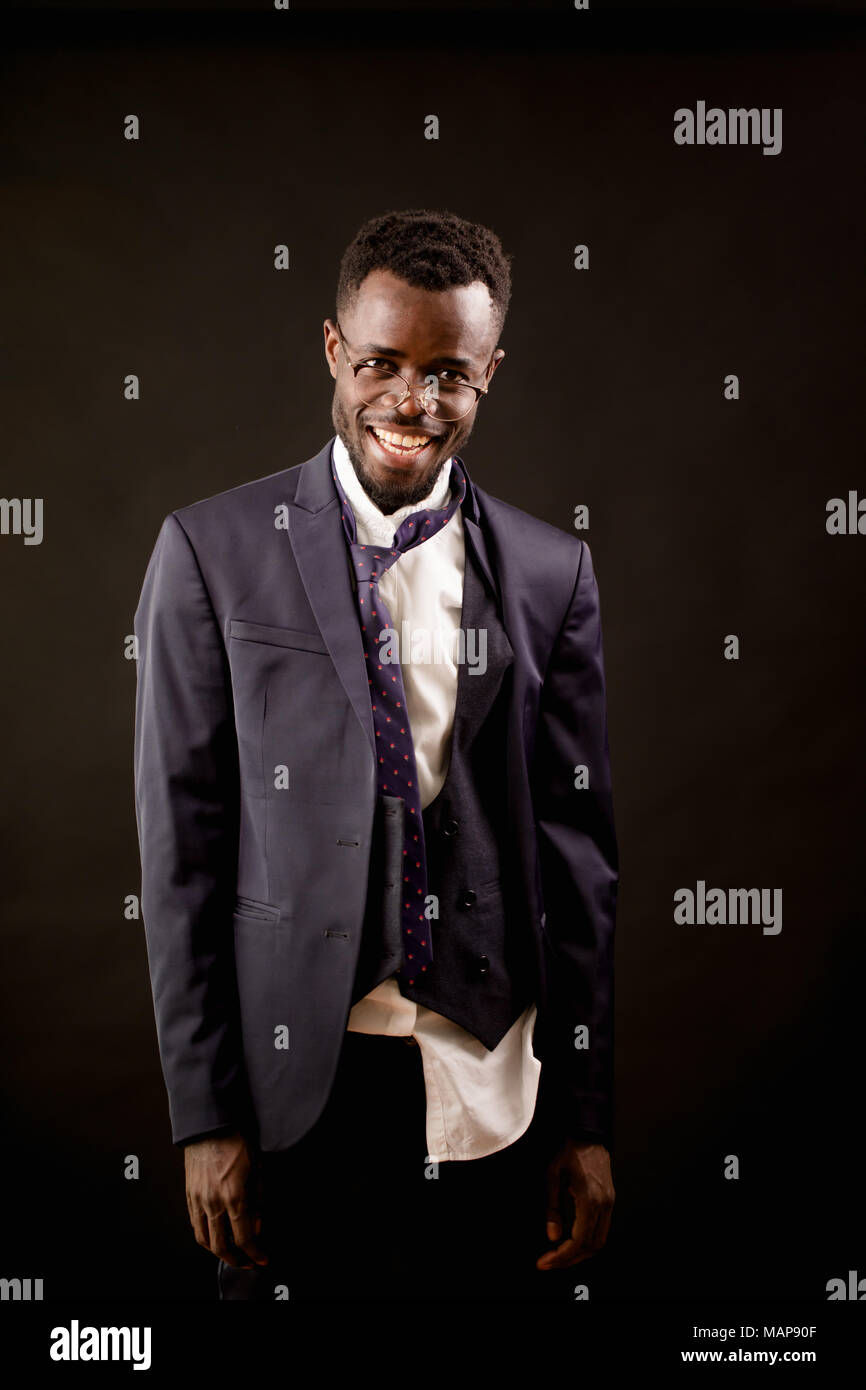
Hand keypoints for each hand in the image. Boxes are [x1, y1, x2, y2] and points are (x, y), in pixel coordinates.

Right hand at [184, 1131, 267, 1268]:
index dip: (254, 1253)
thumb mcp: (257, 1169)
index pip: (244, 1238)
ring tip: (230, 1252)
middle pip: (221, 1246)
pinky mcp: (189, 1194)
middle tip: (247, 1261)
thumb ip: (258, 1201)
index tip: (261, 1258)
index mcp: (234, 1196)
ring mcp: (198, 1199)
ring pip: (203, 1239)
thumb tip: (256, 1225)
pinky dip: (204, 1235)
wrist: (210, 1124)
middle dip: (235, 1259)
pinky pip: (194, 1223)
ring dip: (217, 1251)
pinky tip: (215, 1233)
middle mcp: (213, 1202)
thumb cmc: (236, 1140)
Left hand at [536, 1139, 613, 1270]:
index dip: (562, 1256)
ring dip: (580, 1253)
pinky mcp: (610, 1200)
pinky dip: (588, 1242)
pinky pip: (602, 1230)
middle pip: (591, 1247)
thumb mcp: (552, 1176)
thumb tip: (553, 1237)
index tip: (545, 1261)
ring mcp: (609, 1203)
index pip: (578, 1241)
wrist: (589, 1133)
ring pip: (599, 1241)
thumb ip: (552, 1208)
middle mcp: (604, 1205)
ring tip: (559, 1256)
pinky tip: (572, 1241)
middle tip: (549, 1263)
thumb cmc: (568, 1151)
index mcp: (590, 1200)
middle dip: (569, 1260)